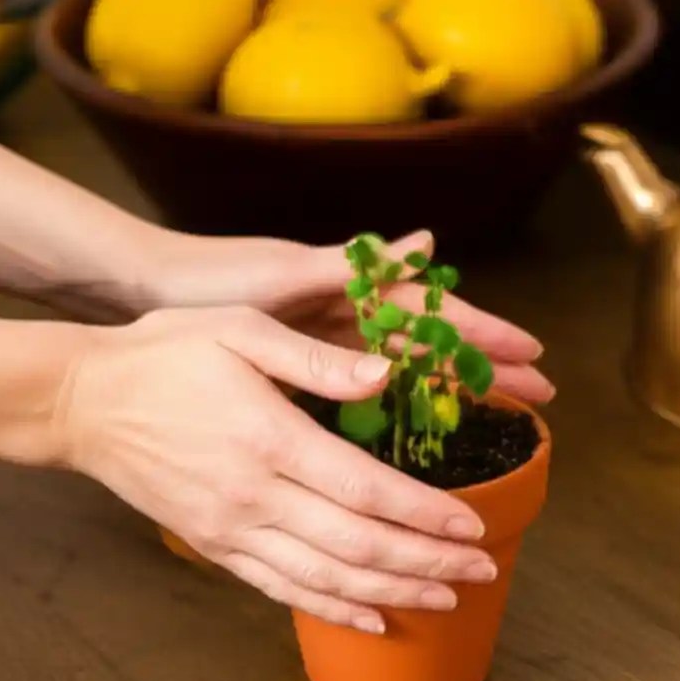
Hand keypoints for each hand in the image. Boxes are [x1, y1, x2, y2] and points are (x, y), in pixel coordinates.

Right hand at [58, 306, 500, 632]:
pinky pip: (279, 590)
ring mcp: (230, 529)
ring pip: (325, 578)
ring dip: (391, 593)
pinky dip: (330, 608)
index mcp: (271, 437)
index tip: (473, 525)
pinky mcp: (212, 545)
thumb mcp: (240, 329)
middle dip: (427, 562)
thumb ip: (315, 357)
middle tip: (482, 567)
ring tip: (444, 598)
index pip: (366, 490)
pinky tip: (369, 617)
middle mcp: (254, 496)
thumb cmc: (165, 354)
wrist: (85, 402)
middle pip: (358, 546)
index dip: (426, 515)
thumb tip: (385, 373)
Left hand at [142, 229, 554, 402]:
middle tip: (540, 395)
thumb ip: (353, 265)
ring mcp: (322, 351)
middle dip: (485, 368)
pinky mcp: (297, 378)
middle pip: (431, 347)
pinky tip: (418, 438)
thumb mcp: (283, 277)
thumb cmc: (209, 282)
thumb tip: (428, 242)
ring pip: (405, 377)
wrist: (140, 301)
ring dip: (451, 395)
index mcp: (347, 289)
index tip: (534, 354)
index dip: (484, 333)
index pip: (434, 313)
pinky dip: (395, 415)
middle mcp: (343, 319)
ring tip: (498, 420)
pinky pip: (362, 400)